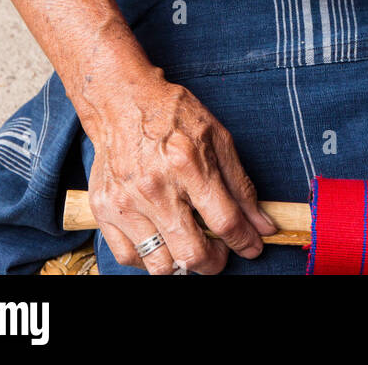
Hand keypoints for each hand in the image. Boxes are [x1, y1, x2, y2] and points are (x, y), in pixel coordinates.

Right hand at [85, 71, 276, 274]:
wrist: (122, 101)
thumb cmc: (173, 116)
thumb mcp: (218, 138)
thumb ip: (242, 186)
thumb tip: (263, 226)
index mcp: (188, 163)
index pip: (225, 221)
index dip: (245, 242)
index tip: (252, 247)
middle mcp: (155, 186)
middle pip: (192, 253)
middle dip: (215, 263)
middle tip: (220, 253)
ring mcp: (126, 201)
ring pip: (161, 265)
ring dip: (183, 265)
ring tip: (190, 245)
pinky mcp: (104, 209)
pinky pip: (128, 257)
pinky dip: (149, 260)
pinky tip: (163, 242)